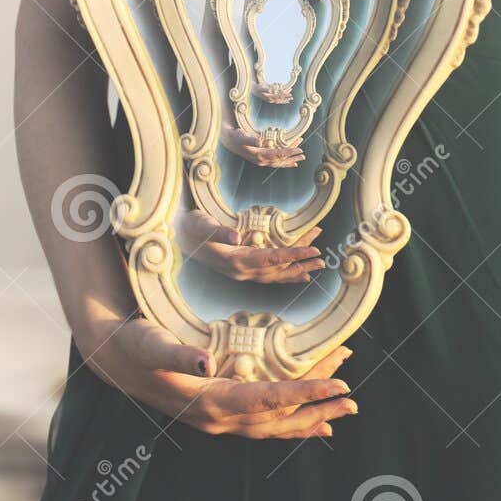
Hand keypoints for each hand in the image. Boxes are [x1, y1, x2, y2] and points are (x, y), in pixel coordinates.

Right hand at [84, 320, 358, 437]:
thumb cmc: (134, 343)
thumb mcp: (151, 342)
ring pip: (275, 425)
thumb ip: (178, 352)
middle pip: (280, 416)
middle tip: (352, 398)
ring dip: (310, 418)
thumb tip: (206, 361)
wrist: (113, 358)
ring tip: (343, 411)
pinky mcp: (218, 414)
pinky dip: (290, 426)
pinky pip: (262, 426)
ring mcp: (218, 421)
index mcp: (209, 400)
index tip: (338, 387)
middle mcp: (218, 418)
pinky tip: (312, 425)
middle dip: (318, 407)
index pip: (269, 400)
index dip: (306, 393)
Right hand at [177, 208, 325, 283]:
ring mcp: (241, 273)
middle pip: (278, 270)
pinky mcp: (241, 270)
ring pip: (275, 275)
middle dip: (301, 264)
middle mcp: (241, 271)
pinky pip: (268, 275)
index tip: (313, 251)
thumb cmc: (191, 227)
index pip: (272, 259)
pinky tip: (295, 274)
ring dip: (296, 271)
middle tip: (322, 260)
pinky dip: (284, 274)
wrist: (177, 238)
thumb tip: (236, 235)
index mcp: (236, 260)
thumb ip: (218, 230)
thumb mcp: (202, 225)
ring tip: (315, 268)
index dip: (294, 255)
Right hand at [221, 124, 304, 167]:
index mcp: (259, 155)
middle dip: (292, 157)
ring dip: (290, 160)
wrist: (229, 141)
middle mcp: (262, 160)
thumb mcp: (242, 136)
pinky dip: (284, 161)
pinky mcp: (262, 158)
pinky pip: (276, 162)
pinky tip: (291, 161)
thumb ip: (251, 139)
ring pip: (279, 162)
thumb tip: (261, 141)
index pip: (278, 154)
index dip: (289, 152)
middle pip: (281, 160)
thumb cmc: (236, 137)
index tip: (299, 149)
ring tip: (300, 158)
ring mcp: (262, 160)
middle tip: (303, 155)